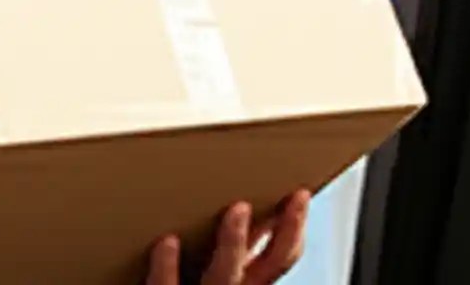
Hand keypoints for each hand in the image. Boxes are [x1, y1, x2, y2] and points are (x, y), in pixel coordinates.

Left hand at [147, 190, 310, 284]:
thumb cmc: (188, 279)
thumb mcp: (217, 265)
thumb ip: (233, 243)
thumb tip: (245, 200)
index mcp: (245, 281)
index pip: (280, 257)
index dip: (294, 228)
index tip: (300, 193)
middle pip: (271, 265)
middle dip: (286, 233)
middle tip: (291, 197)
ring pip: (226, 276)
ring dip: (235, 242)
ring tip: (238, 208)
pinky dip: (169, 265)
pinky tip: (169, 240)